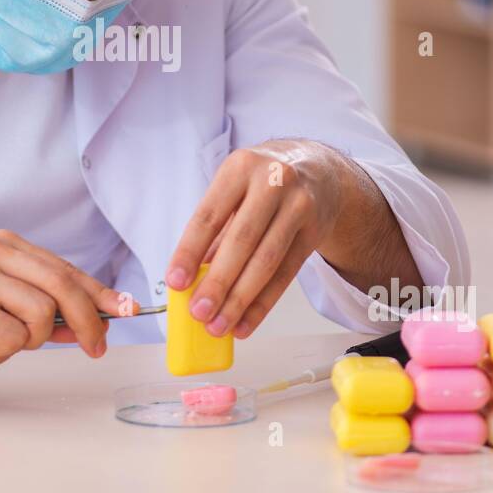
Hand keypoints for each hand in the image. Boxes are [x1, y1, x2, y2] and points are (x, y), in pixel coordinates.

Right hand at [0, 230, 135, 383]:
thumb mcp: (12, 318)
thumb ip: (51, 315)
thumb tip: (101, 320)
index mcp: (4, 244)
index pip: (65, 268)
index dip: (100, 293)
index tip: (128, 308)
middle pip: (62, 285)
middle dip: (88, 321)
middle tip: (95, 348)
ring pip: (41, 314)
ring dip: (31, 340)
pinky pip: (13, 336)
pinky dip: (4, 350)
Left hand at [166, 140, 345, 339]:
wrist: (317, 168)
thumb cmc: (262, 181)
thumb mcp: (234, 188)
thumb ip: (213, 230)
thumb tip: (189, 279)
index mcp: (240, 168)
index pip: (209, 216)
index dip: (190, 251)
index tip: (175, 282)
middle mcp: (272, 182)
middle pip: (241, 241)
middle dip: (218, 282)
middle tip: (199, 312)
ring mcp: (298, 206)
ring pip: (267, 261)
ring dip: (240, 300)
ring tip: (219, 325)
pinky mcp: (315, 230)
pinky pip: (286, 274)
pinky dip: (264, 303)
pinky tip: (246, 323)